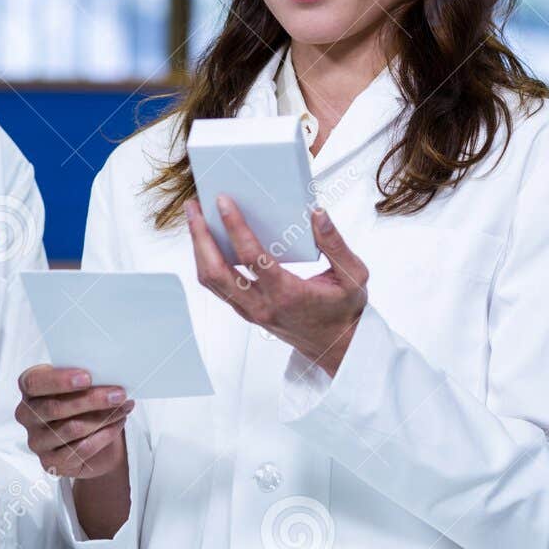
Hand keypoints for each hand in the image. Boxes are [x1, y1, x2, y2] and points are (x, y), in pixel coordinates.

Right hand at [15, 365, 133, 478]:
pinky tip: (118, 424)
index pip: (34, 382)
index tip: (87, 377)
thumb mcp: (80, 384)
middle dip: (92, 400)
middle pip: (55, 408)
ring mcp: (36, 441)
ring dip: (104, 417)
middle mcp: (26, 415)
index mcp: (29, 387)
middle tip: (119, 394)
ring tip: (124, 407)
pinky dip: (104, 435)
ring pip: (72, 429)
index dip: (59, 381)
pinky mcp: (50, 462)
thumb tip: (109, 377)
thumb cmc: (82, 401)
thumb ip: (85, 380)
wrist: (90, 436)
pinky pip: (81, 449)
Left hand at [188, 196, 368, 376]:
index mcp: (288, 293)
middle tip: (194, 207)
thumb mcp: (354, 276)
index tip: (223, 202)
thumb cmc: (345, 310)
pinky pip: (219, 288)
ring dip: (199, 249)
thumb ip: (336, 244)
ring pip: (212, 281)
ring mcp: (252, 311)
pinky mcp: (248, 312)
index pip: (252, 257)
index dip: (235, 227)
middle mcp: (263, 305)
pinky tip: (207, 243)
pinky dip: (208, 263)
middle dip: (201, 236)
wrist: (338, 346)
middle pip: (217, 271)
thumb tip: (318, 214)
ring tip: (195, 220)